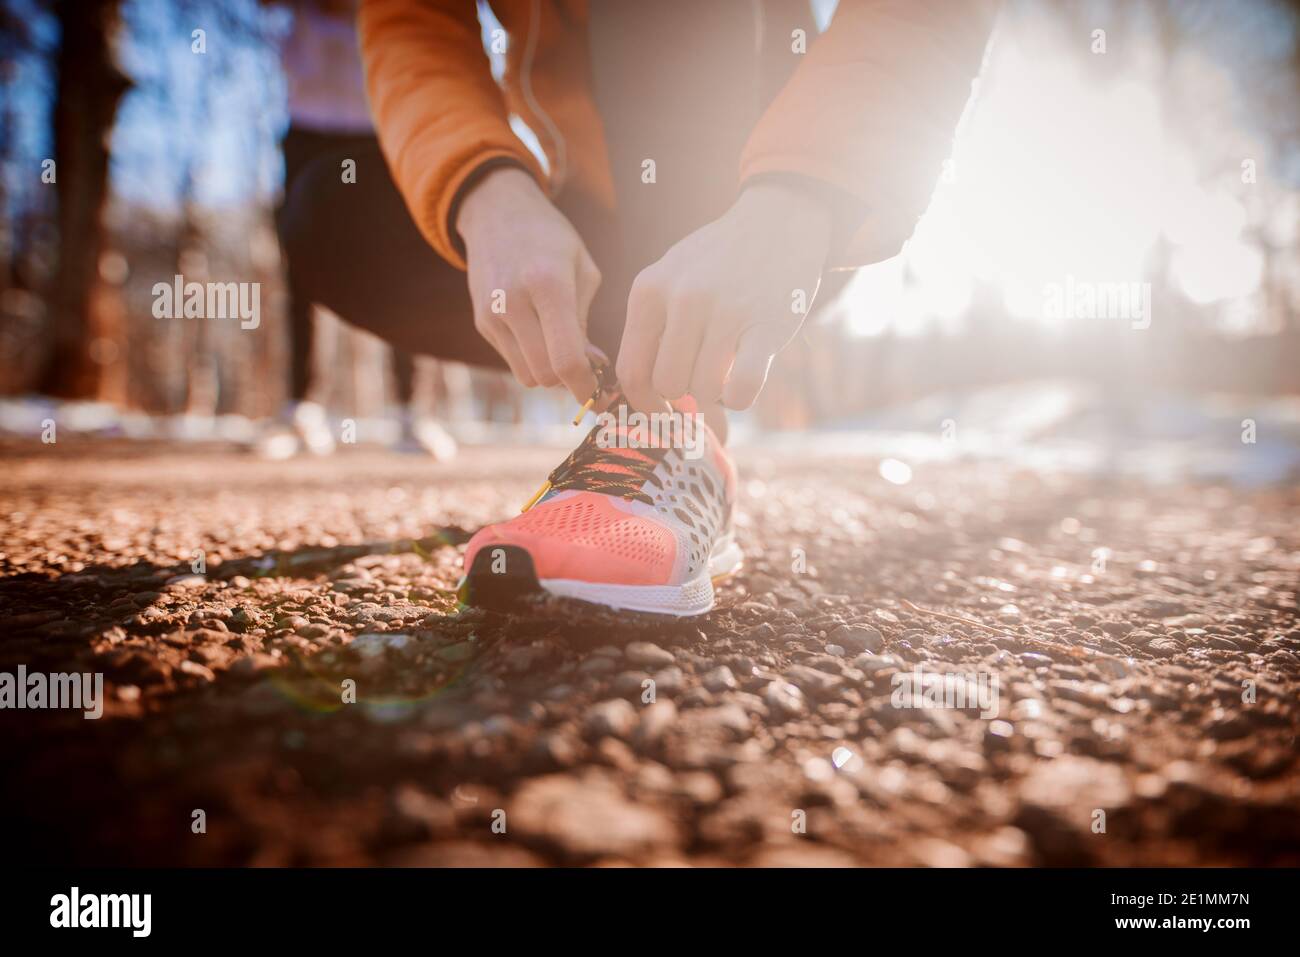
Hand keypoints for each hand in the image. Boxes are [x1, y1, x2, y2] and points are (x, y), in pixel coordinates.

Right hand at [456, 167, 600, 400]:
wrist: (496, 212)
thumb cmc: (551, 240)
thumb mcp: (582, 270)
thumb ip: (585, 323)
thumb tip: (591, 369)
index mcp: (548, 284)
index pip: (566, 359)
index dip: (586, 387)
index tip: (600, 396)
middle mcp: (513, 302)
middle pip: (545, 375)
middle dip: (569, 381)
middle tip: (588, 372)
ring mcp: (491, 314)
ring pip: (527, 376)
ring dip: (549, 373)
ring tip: (563, 350)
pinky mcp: (481, 321)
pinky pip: (512, 360)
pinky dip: (531, 359)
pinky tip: (540, 334)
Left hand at [616, 182, 831, 413]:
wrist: (778, 220)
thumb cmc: (717, 262)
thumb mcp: (670, 278)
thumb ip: (653, 329)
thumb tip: (645, 398)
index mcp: (649, 290)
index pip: (631, 371)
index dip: (645, 404)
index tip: (662, 412)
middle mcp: (683, 298)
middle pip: (668, 386)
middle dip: (685, 396)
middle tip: (702, 384)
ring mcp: (726, 311)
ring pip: (703, 391)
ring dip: (715, 394)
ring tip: (726, 369)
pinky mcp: (767, 325)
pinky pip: (742, 389)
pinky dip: (741, 398)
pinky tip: (747, 378)